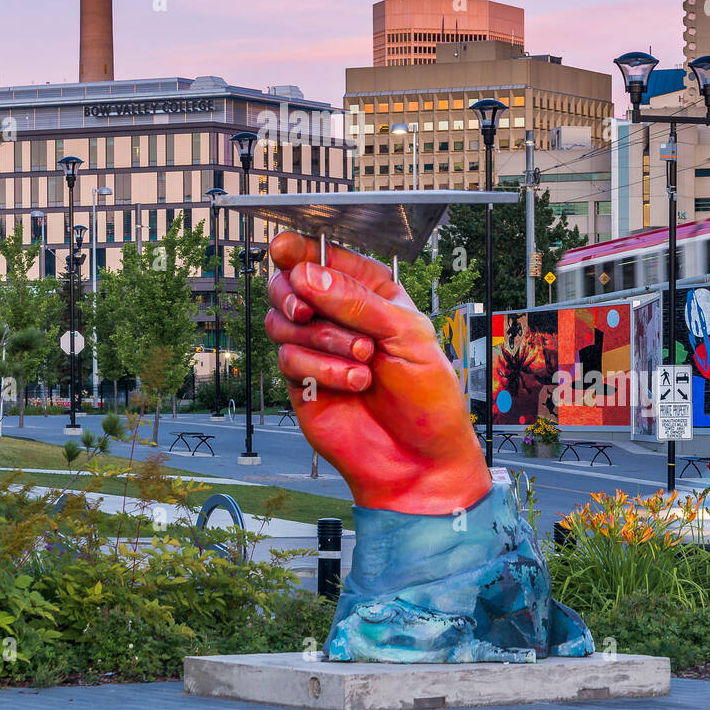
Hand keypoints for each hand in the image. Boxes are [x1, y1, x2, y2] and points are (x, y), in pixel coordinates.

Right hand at [266, 232, 490, 514]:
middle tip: (310, 311)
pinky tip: (351, 383)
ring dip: (321, 340)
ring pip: (283, 322)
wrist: (419, 460)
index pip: (326, 257)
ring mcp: (319, 350)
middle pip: (291, 285)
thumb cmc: (427, 396)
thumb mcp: (406, 335)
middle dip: (297, 296)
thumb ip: (355, 302)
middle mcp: (339, 317)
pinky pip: (288, 359)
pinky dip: (320, 370)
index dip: (301, 250)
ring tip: (360, 359)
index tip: (283, 249)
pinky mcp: (303, 382)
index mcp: (370, 293)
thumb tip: (308, 274)